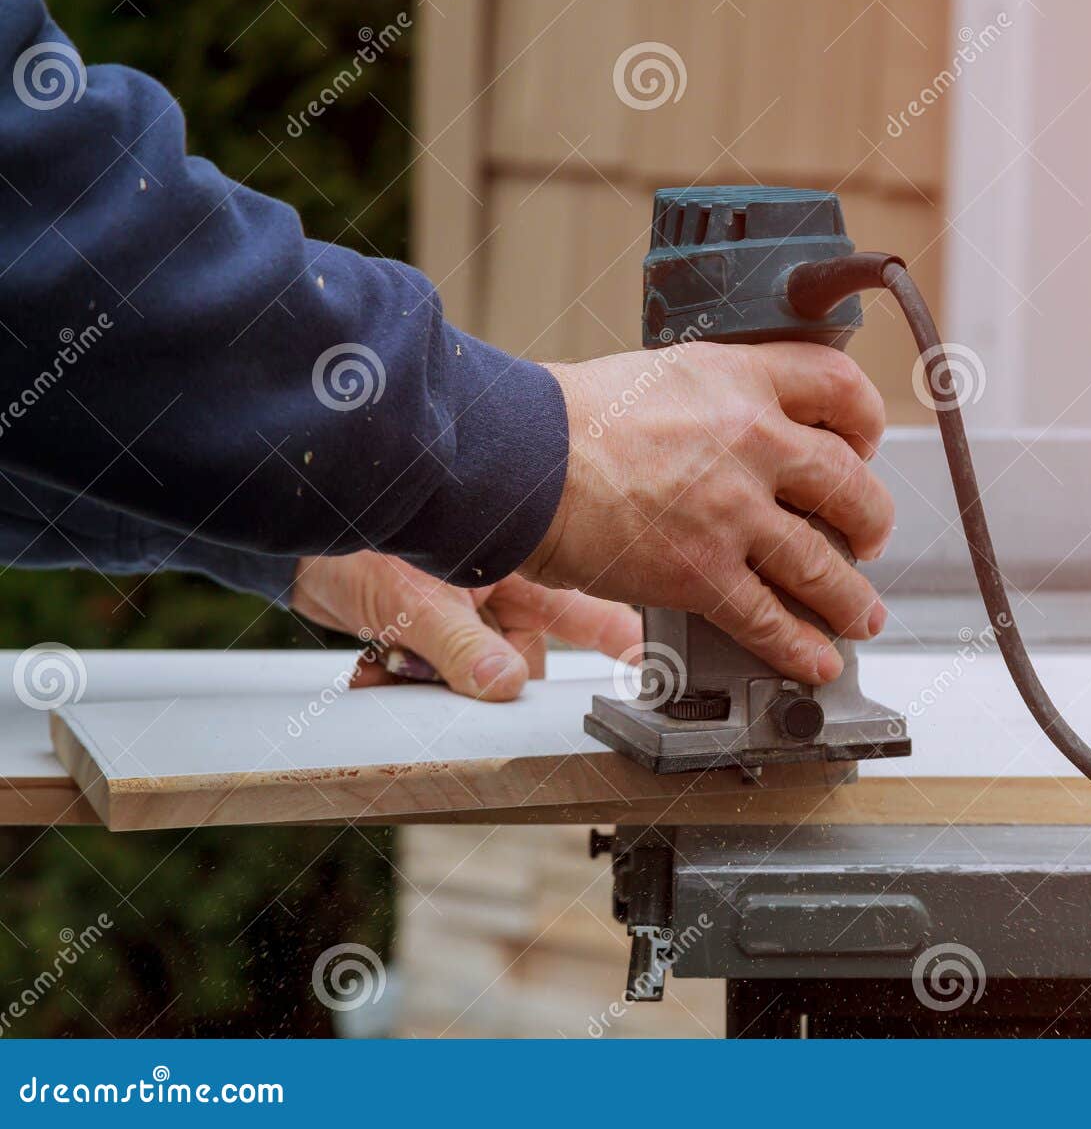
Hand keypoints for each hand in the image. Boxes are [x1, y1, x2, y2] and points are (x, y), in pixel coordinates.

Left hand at [292, 551, 640, 700]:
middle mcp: (505, 592)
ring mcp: (471, 617)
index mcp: (521, 565)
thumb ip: (461, 647)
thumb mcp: (413, 599)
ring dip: (439, 685)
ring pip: (481, 678)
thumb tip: (505, 687)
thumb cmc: (358, 543)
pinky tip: (378, 673)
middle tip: (443, 673)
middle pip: (525, 663)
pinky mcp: (436, 638)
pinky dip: (410, 686)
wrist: (295, 548)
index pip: (588, 610)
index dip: (623, 641)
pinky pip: (442, 681)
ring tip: (392, 667)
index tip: (654, 668)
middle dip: (487, 678)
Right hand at [527, 341, 892, 684]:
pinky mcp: (702, 572)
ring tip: (860, 615)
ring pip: (821, 562)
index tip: (865, 445)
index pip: (840, 387)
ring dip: (849, 597)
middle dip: (872, 520)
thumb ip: (716, 398)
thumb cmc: (571, 417)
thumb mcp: (664, 374)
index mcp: (743, 381)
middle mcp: (753, 441)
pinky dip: (798, 646)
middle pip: (850, 484)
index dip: (865, 421)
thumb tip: (741, 423)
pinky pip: (767, 618)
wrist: (521, 461)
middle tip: (871, 539)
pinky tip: (814, 660)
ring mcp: (732, 511)